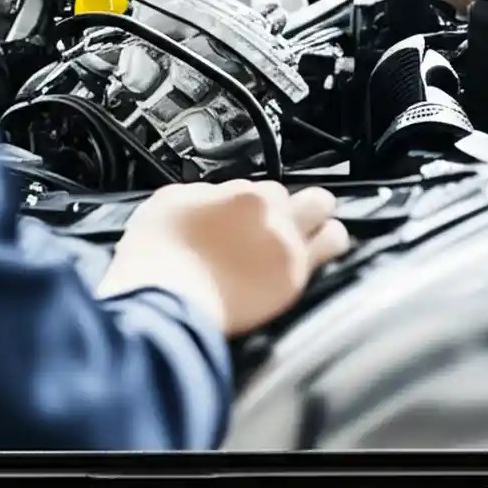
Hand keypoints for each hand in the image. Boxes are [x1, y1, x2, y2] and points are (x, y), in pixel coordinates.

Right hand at [97, 179, 349, 335]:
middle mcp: (273, 217)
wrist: (165, 298)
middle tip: (285, 220)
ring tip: (314, 235)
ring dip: (321, 226)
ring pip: (329, 226)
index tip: (242, 218)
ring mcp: (287, 250)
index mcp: (245, 195)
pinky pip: (328, 256)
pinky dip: (324, 252)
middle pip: (307, 199)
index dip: (252, 204)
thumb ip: (202, 195)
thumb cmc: (157, 255)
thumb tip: (213, 199)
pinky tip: (319, 256)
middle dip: (298, 207)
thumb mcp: (169, 202)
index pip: (262, 189)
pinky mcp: (293, 282)